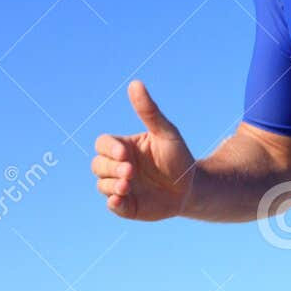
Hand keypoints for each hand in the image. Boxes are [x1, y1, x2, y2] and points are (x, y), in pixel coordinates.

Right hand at [91, 80, 193, 220]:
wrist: (193, 188)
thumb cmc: (179, 157)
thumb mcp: (167, 134)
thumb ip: (149, 112)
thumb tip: (135, 84)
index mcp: (123, 148)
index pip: (103, 144)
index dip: (108, 148)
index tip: (124, 153)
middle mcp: (118, 166)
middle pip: (98, 165)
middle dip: (111, 167)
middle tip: (130, 171)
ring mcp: (121, 186)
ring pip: (102, 184)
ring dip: (111, 184)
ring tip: (127, 184)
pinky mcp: (128, 206)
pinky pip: (113, 205)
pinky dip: (114, 203)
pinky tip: (120, 199)